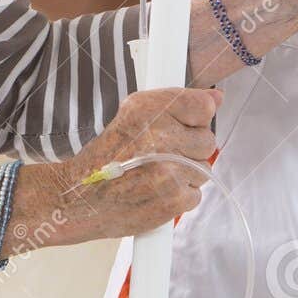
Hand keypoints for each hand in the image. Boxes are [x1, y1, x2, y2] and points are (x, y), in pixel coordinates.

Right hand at [52, 87, 219, 239]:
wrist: (80, 198)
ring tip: (156, 175)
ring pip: (203, 169)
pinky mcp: (174, 199)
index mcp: (147, 108)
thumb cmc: (107, 156)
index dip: (196, 118)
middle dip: (189, 149)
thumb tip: (217, 98)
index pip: (203, 105)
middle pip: (208, 140)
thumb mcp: (133, 114)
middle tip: (163, 155)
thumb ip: (177, 104)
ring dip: (185, 174)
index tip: (184, 126)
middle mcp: (159, 136)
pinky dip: (180, 196)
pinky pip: (196, 194)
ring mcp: (169, 170)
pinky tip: (156, 192)